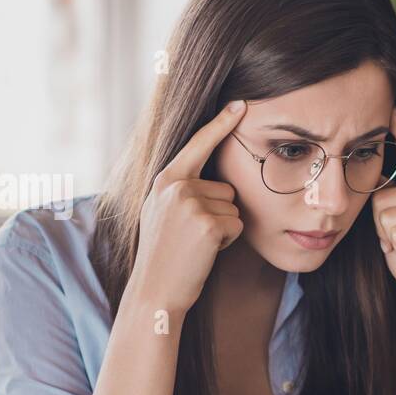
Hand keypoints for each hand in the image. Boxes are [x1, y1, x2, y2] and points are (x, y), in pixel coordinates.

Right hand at [127, 101, 246, 315]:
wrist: (155, 290)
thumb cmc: (164, 255)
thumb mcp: (161, 212)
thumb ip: (179, 189)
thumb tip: (207, 175)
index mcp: (165, 179)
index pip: (198, 144)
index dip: (221, 124)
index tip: (241, 104)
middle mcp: (176, 185)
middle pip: (227, 188)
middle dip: (219, 213)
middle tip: (192, 236)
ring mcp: (191, 203)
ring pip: (234, 207)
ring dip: (223, 229)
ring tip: (195, 245)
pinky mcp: (208, 223)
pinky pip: (237, 225)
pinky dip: (227, 242)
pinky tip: (204, 252)